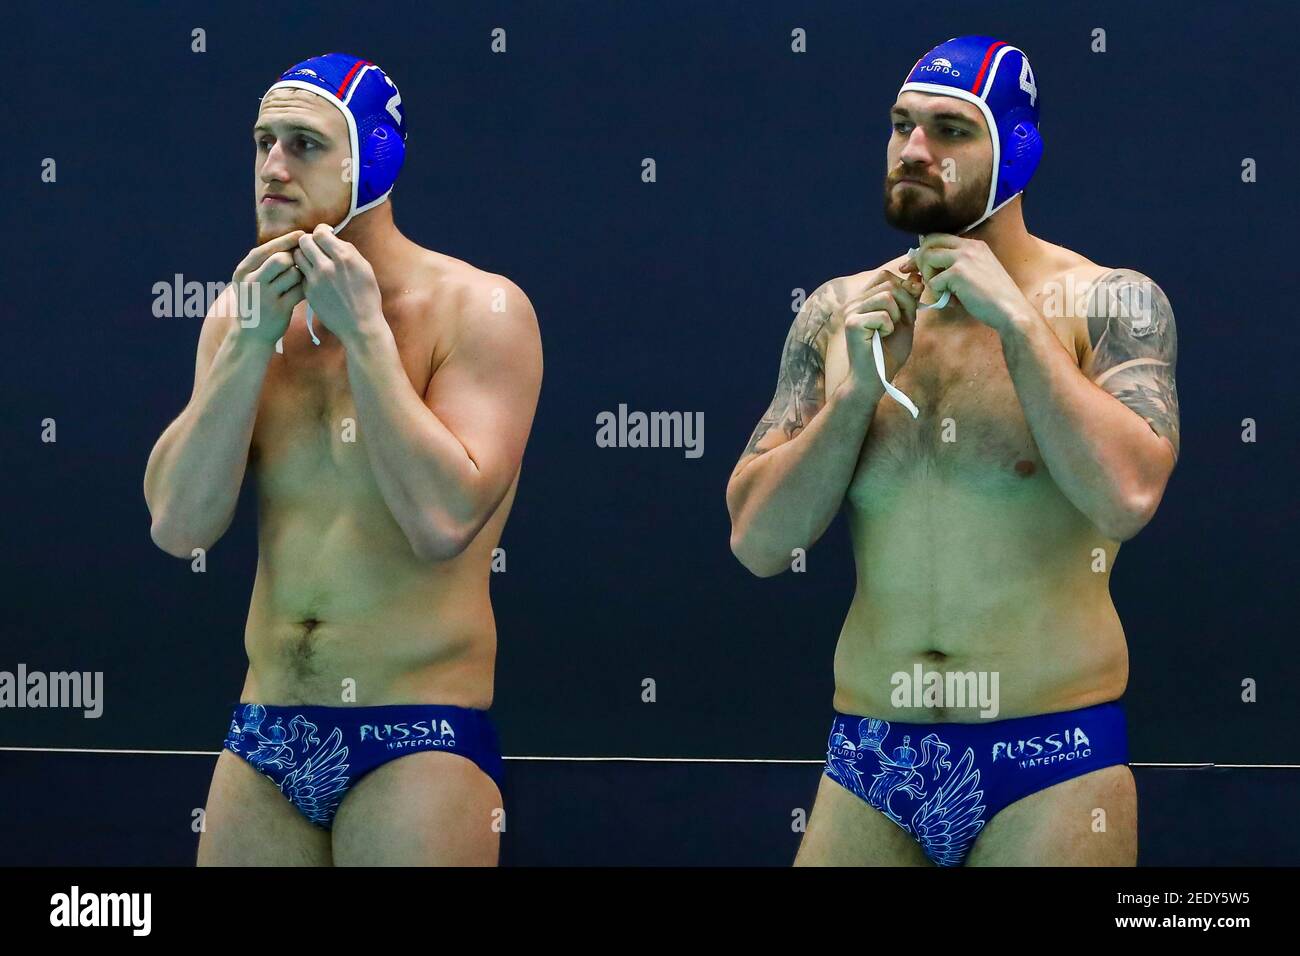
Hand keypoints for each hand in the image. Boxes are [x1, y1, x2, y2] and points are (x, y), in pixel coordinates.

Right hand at [230, 231, 305, 342]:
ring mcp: (265, 296)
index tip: (302, 234)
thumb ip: (265, 262)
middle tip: (303, 261)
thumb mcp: (250, 280)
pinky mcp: (280, 309)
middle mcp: (251, 282)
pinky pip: (301, 289)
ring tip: (301, 278)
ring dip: (302, 273)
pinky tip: (307, 289)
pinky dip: (307, 286)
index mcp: (242, 271)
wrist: (251, 335)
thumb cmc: (256, 302)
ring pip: (293, 273)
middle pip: (281, 259)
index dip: (286, 240)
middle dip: (295, 258)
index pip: (265, 249)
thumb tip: (296, 237)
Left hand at [292, 224, 384, 346]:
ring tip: (313, 262)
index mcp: (345, 257)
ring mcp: (316, 279)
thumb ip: (348, 252)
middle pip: (304, 241)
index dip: (321, 231)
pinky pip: (300, 274)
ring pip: (298, 256)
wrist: (361, 326)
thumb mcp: (365, 269)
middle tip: (315, 248)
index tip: (324, 236)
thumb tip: (333, 240)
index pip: (320, 232)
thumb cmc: (367, 297)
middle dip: (309, 242)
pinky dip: (305, 273)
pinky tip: (315, 279)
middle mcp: (328, 265)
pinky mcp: (309, 291)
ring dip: (304, 256)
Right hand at [839, 269, 923, 396]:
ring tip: (888, 332)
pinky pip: (883, 315)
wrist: (874, 379)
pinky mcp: (852, 324)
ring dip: (896, 317)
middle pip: (889, 283)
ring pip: (887, 297)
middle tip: (899, 324)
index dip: (903, 288)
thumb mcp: (905, 321)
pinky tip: (880, 338)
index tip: (906, 310)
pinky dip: (889, 328)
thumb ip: (909, 300)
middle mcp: (853, 302)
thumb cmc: (888, 353)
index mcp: (863, 299)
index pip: (885, 276)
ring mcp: (850, 312)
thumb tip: (916, 277)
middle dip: (904, 303)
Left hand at [901, 234, 1032, 333]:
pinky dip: (938, 295)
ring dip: (928, 278)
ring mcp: (964, 257)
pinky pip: (933, 282)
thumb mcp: (977, 273)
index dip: (925, 251)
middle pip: (929, 241)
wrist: (1010, 311)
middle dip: (920, 260)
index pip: (939, 237)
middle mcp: (969, 246)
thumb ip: (957, 266)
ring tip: (943, 293)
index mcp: (974, 244)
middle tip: (923, 279)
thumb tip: (928, 266)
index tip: (917, 266)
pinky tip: (953, 302)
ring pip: (927, 258)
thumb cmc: (993, 299)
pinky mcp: (958, 273)